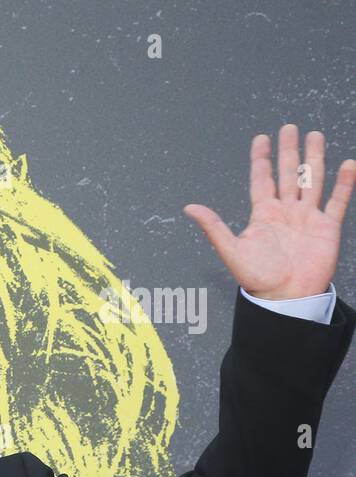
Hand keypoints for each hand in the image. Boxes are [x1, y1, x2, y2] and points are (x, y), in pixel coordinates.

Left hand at [183, 123, 354, 299]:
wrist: (286, 296)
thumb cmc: (257, 278)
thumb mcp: (230, 250)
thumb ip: (213, 226)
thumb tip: (189, 208)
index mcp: (263, 214)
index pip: (262, 179)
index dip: (261, 159)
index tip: (262, 137)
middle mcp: (286, 212)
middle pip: (288, 173)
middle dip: (289, 151)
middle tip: (289, 128)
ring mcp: (307, 217)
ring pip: (312, 180)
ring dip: (314, 158)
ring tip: (315, 136)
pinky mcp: (327, 227)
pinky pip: (337, 200)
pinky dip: (344, 183)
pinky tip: (347, 164)